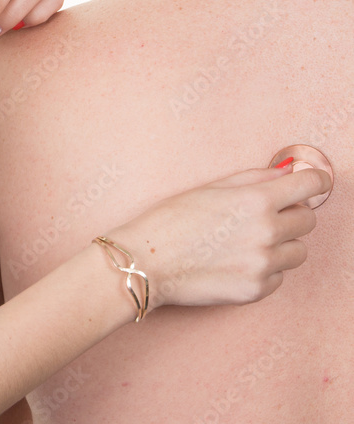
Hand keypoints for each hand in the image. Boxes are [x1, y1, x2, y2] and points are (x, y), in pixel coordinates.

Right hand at [104, 165, 329, 310]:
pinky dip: (266, 269)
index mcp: (255, 200)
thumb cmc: (172, 219)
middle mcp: (267, 232)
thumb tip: (287, 172)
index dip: (316, 181)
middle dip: (293, 213)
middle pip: (308, 220)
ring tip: (248, 241)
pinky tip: (237, 261)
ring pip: (298, 251)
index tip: (315, 182)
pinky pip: (279, 276)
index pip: (310, 185)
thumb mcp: (212, 187)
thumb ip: (255, 178)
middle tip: (268, 213)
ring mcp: (264, 264)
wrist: (147, 261)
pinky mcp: (256, 290)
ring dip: (282, 244)